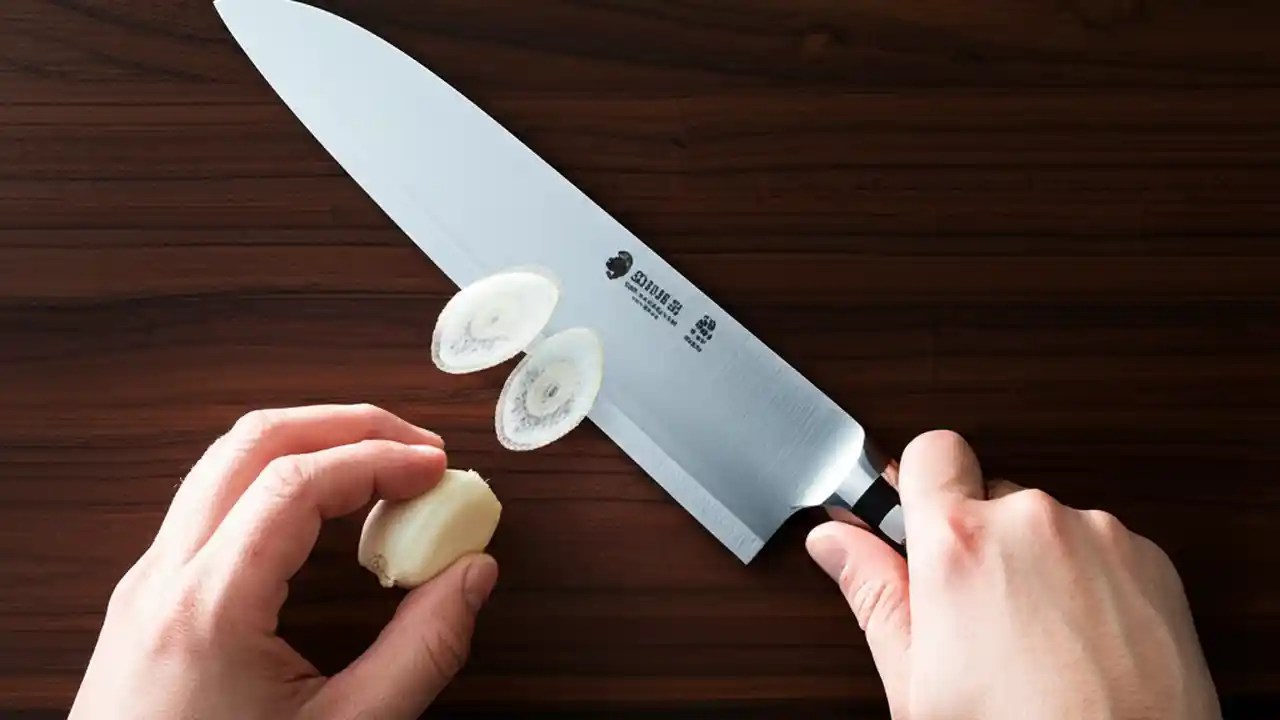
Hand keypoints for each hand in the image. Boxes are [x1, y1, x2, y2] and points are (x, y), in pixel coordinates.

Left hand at [70, 404, 498, 719]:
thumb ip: (420, 654)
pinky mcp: (147, 599)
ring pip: (223, 462)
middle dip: (345, 425)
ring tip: (379, 467)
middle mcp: (163, 578)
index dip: (378, 458)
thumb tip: (471, 576)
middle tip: (414, 446)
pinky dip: (277, 480)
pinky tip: (326, 512)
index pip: (296, 481)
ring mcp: (146, 583)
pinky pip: (211, 502)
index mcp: (208, 609)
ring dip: (308, 445)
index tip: (435, 468)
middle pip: (251, 442)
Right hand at [806, 430, 1219, 719]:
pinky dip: (1088, 584)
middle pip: (988, 497)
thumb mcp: (917, 684)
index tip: (914, 523)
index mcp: (960, 545)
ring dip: (1034, 566)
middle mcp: (1032, 523)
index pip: (929, 451)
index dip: (918, 485)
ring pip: (1045, 526)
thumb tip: (835, 542)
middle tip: (974, 618)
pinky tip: (1080, 645)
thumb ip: (873, 594)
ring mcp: (1098, 537)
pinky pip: (1100, 549)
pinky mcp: (1150, 561)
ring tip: (1036, 645)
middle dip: (976, 544)